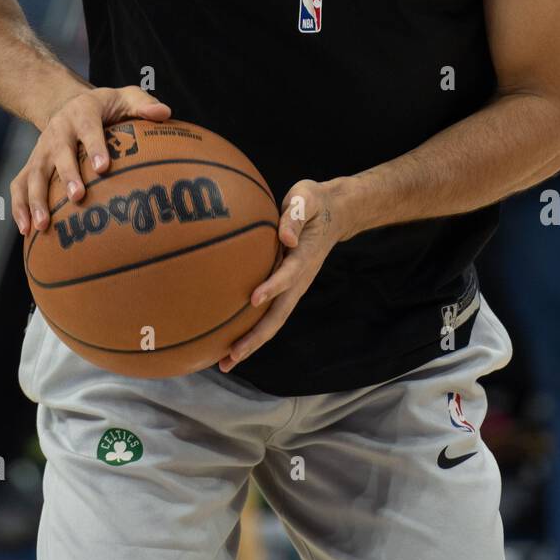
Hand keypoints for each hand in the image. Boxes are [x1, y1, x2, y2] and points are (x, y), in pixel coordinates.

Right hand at [11, 84, 170, 234]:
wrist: (66, 104)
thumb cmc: (105, 107)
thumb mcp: (125, 97)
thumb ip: (144, 104)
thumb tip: (165, 113)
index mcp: (82, 112)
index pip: (88, 128)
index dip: (95, 146)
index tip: (103, 167)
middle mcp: (58, 131)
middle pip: (59, 153)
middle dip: (67, 175)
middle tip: (78, 197)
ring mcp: (41, 149)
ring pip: (34, 174)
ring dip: (36, 199)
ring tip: (43, 225)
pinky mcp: (31, 164)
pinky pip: (19, 185)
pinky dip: (19, 207)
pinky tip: (26, 231)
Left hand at [218, 177, 354, 371]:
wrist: (334, 213)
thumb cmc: (314, 202)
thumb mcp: (307, 197)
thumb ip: (296, 213)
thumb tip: (285, 236)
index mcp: (305, 255)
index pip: (289, 274)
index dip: (273, 286)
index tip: (254, 298)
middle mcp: (300, 278)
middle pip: (279, 314)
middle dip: (256, 336)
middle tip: (232, 354)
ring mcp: (293, 286)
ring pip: (273, 320)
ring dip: (251, 342)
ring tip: (225, 362)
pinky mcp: (286, 288)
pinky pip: (268, 312)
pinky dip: (250, 330)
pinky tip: (227, 341)